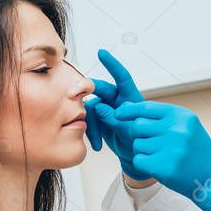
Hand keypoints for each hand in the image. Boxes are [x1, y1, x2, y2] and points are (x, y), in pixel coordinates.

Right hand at [83, 49, 148, 179]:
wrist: (133, 157)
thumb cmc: (138, 143)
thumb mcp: (129, 132)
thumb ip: (115, 119)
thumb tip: (98, 106)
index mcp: (130, 98)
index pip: (122, 77)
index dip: (112, 64)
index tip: (102, 53)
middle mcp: (117, 100)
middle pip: (99, 88)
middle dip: (85, 89)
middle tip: (72, 94)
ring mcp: (107, 108)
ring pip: (90, 107)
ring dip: (90, 123)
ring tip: (96, 142)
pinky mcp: (99, 119)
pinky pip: (88, 120)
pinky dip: (90, 132)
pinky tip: (97, 145)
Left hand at [112, 101, 210, 210]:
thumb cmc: (194, 150)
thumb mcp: (184, 126)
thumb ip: (158, 116)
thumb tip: (125, 107)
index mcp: (181, 115)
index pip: (145, 107)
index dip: (129, 110)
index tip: (118, 113)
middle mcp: (176, 130)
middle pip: (137, 126)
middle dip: (140, 135)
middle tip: (155, 144)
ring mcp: (170, 149)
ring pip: (137, 144)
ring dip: (144, 151)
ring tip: (162, 156)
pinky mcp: (163, 167)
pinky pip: (138, 160)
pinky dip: (144, 164)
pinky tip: (159, 166)